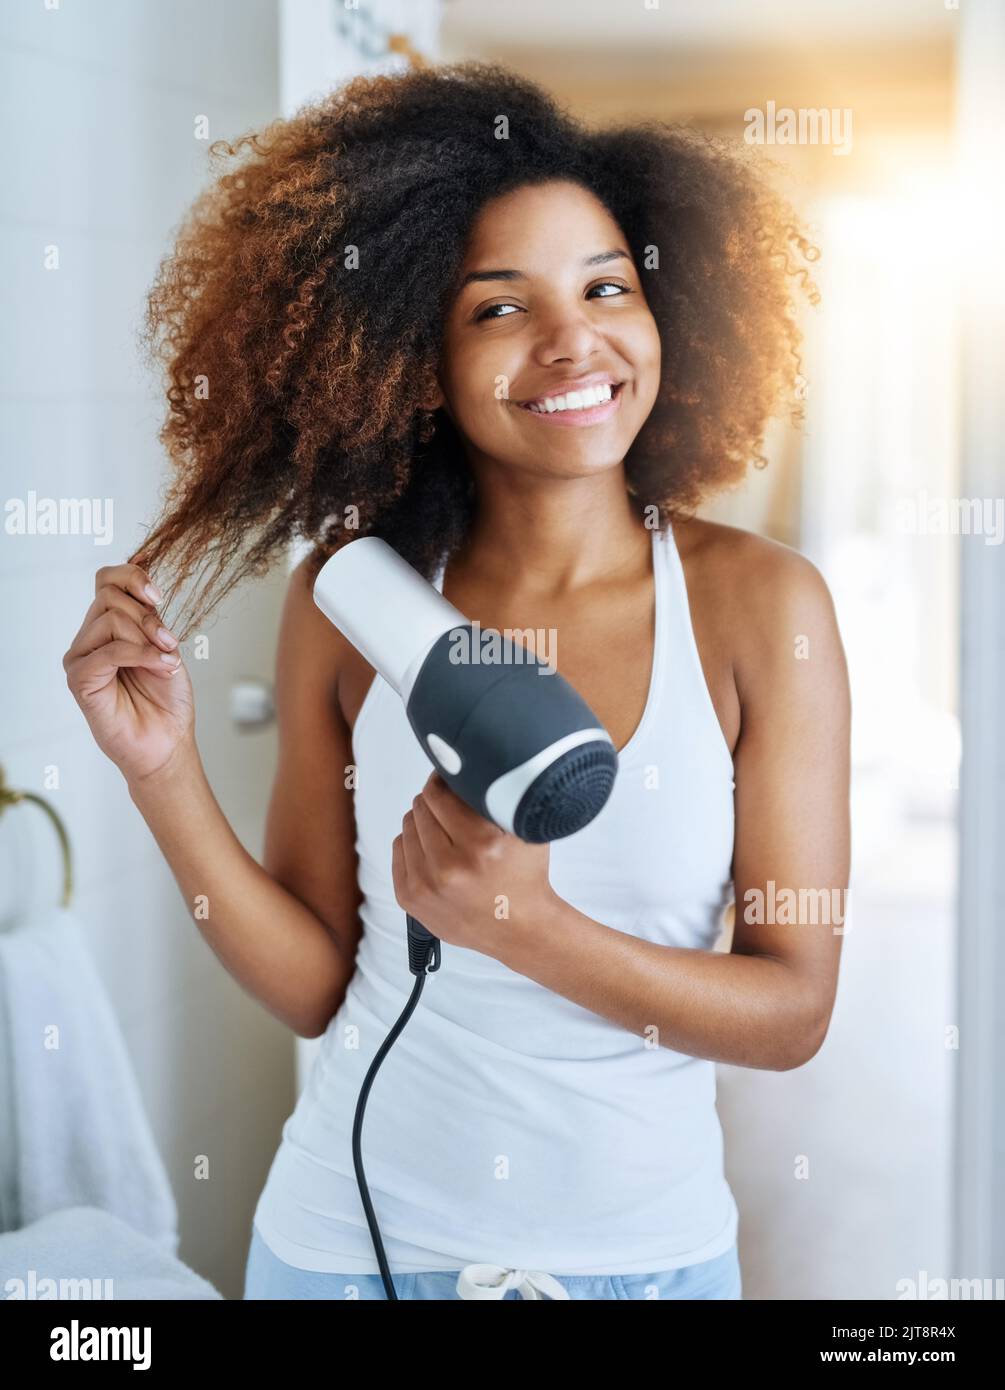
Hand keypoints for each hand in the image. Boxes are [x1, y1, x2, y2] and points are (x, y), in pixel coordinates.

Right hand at [63, 562, 194, 785]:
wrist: (167, 742)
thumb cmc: (167, 701)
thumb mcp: (166, 647)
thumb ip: (150, 619)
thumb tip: (144, 592)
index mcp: (110, 627)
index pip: (106, 580)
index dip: (132, 577)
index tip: (158, 596)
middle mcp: (90, 639)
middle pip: (109, 596)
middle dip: (147, 615)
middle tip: (168, 642)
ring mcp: (81, 658)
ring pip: (111, 620)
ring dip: (147, 637)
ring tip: (166, 661)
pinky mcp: (80, 680)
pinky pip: (109, 651)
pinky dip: (141, 654)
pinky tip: (160, 665)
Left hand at [391, 771, 553, 957]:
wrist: (520, 929)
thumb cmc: (525, 877)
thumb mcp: (524, 832)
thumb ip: (499, 800)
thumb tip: (465, 769)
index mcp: (481, 845)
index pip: (439, 794)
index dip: (442, 780)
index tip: (448, 778)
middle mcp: (450, 866)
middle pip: (421, 808)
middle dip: (434, 801)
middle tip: (449, 806)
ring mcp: (426, 885)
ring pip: (407, 827)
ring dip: (423, 822)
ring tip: (444, 831)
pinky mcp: (410, 898)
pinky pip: (398, 849)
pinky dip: (413, 844)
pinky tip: (433, 850)